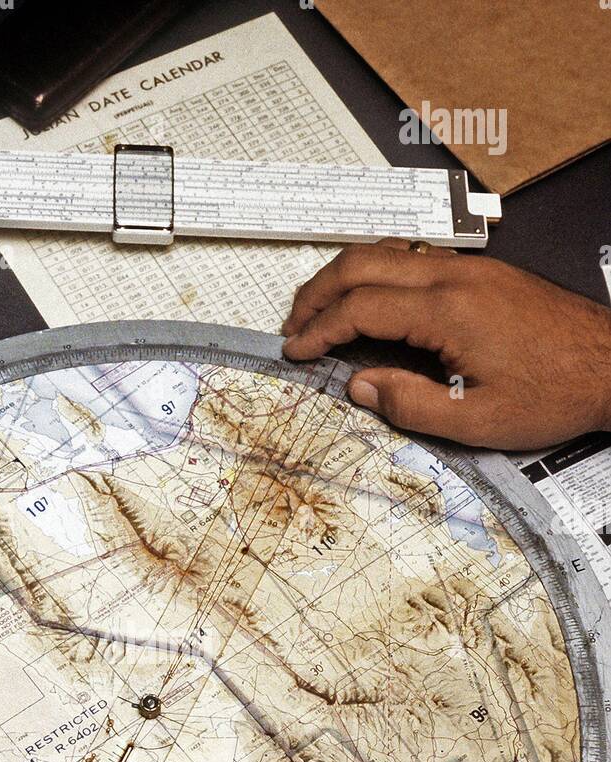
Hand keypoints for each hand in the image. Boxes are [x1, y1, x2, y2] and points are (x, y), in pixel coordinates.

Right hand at [282, 241, 610, 448]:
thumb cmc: (558, 390)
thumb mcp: (477, 420)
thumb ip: (410, 404)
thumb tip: (362, 387)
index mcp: (448, 310)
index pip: (360, 307)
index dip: (319, 330)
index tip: (297, 350)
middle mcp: (455, 278)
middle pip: (361, 263)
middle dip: (317, 293)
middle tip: (294, 326)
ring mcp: (469, 269)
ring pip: (385, 251)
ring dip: (344, 277)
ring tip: (321, 311)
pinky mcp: (481, 273)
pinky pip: (412, 257)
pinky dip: (376, 273)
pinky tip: (370, 298)